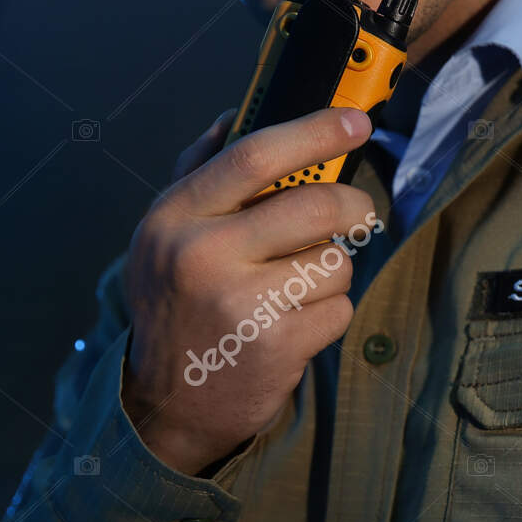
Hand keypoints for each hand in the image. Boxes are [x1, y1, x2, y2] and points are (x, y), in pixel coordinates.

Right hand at [122, 106, 375, 475]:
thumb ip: (197, 174)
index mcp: (175, 217)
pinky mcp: (276, 345)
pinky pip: (339, 310)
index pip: (254, 156)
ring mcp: (241, 303)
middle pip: (315, 205)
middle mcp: (202, 256)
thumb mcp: (163, 237)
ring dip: (331, 274)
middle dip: (352, 206)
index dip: (315, 131)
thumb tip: (232, 117)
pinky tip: (294, 327)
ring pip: (334, 262)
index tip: (355, 122)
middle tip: (357, 214)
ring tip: (296, 291)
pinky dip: (328, 317)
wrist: (167, 405)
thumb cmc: (175, 309)